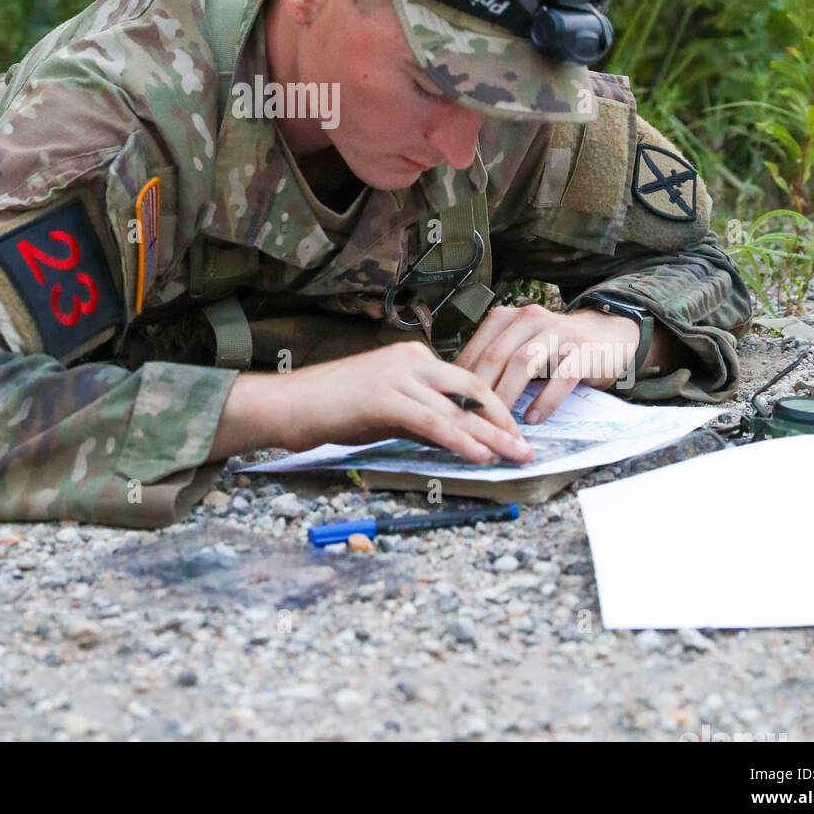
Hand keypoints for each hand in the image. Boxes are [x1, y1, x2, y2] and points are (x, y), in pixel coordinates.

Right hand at [211, 340, 533, 464]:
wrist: (287, 404)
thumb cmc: (329, 409)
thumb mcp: (384, 411)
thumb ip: (419, 418)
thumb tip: (454, 438)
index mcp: (412, 358)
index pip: (467, 381)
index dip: (494, 409)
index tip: (513, 433)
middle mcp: (410, 359)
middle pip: (472, 390)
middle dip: (503, 421)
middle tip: (527, 448)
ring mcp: (397, 376)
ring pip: (457, 408)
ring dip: (492, 435)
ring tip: (517, 456)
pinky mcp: (384, 397)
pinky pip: (433, 421)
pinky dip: (460, 440)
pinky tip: (480, 455)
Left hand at [454, 303, 638, 425]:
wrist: (606, 335)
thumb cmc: (553, 349)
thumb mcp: (520, 345)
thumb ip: (493, 360)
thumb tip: (457, 393)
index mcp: (508, 317)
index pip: (478, 348)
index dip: (463, 379)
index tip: (454, 407)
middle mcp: (531, 318)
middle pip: (496, 355)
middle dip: (482, 391)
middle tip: (473, 420)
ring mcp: (559, 332)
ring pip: (524, 362)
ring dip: (509, 395)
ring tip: (501, 423)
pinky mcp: (584, 350)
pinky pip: (562, 375)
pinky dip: (546, 399)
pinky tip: (534, 418)